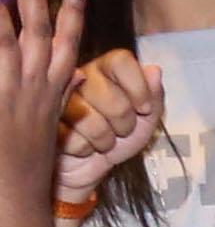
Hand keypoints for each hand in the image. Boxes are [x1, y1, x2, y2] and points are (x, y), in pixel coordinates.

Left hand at [2, 0, 87, 196]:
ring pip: (4, 42)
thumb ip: (60, 95)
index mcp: (51, 91)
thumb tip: (75, 73)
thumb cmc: (29, 170)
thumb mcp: (52, 127)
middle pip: (38, 30)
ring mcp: (9, 93)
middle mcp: (33, 87)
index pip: (69, 43)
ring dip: (0, 11)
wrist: (13, 201)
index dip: (75, 11)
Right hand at [55, 43, 165, 214]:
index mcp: (105, 68)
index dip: (138, 88)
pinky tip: (83, 145)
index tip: (144, 108)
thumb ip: (154, 95)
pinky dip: (85, 150)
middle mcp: (80, 76)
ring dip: (105, 140)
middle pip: (111, 96)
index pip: (121, 60)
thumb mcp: (147, 118)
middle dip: (124, 123)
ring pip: (90, 120)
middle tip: (120, 129)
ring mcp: (60, 97)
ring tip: (103, 139)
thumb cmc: (120, 136)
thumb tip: (154, 71)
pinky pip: (72, 139)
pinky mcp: (48, 122)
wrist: (95, 166)